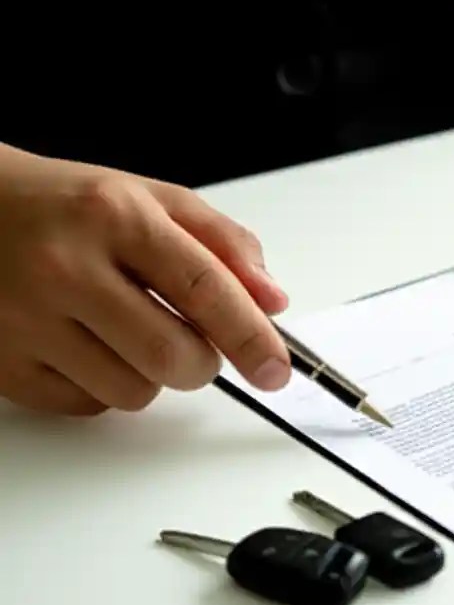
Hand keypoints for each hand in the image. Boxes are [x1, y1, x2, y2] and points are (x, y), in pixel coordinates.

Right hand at [0, 145, 290, 415]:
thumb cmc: (66, 206)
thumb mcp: (148, 198)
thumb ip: (222, 244)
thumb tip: (271, 302)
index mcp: (116, 217)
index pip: (206, 288)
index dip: (251, 337)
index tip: (276, 369)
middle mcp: (66, 267)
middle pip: (172, 355)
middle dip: (202, 362)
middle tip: (193, 344)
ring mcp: (26, 319)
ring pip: (133, 392)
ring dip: (151, 376)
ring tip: (126, 333)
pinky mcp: (3, 364)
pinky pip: (86, 406)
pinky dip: (103, 387)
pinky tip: (85, 346)